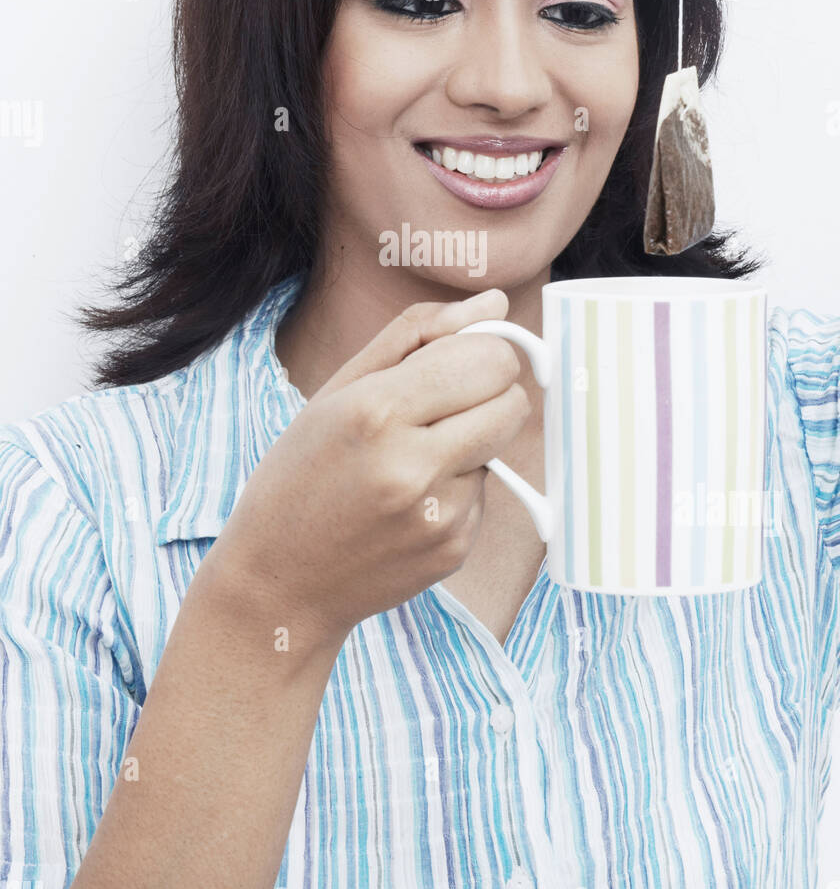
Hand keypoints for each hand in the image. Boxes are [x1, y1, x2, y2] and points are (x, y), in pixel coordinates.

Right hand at [209, 288, 531, 644]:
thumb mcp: (338, 391)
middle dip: (488, 391)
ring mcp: (439, 514)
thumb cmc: (300, 475)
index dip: (482, 351)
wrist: (279, 584)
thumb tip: (494, 303)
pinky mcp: (454, 548)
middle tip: (442, 404)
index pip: (489, 359)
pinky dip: (457, 488)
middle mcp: (413, 464)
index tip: (458, 359)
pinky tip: (407, 503)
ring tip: (410, 459)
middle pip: (512, 400)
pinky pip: (484, 493)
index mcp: (377, 411)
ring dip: (470, 441)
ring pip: (500, 445)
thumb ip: (418, 336)